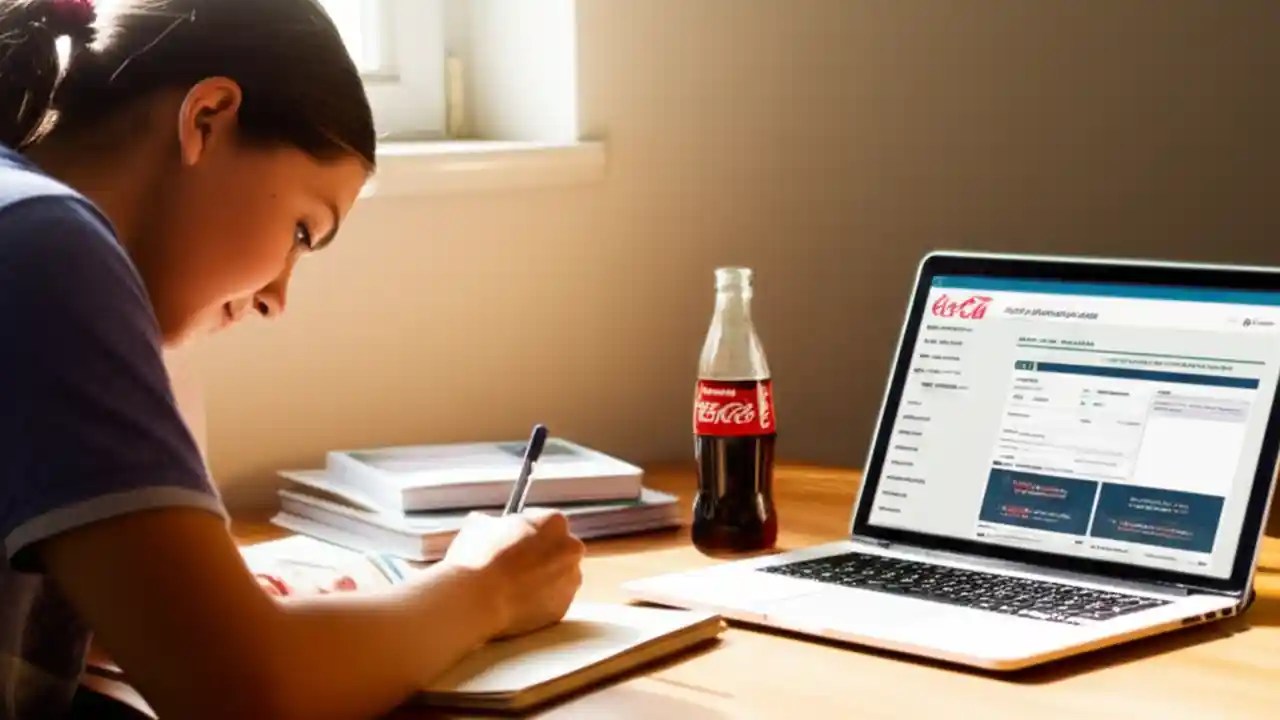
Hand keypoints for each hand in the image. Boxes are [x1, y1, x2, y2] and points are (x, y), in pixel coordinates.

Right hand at [441, 509, 584, 637]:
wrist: (480, 599)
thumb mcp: (477, 525)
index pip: (545, 521)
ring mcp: (570, 580)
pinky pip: (551, 601)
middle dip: (540, 554)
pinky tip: (516, 602)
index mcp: (554, 522)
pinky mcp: (563, 608)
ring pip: (558, 576)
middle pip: (558, 549)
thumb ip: (490, 522)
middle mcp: (570, 549)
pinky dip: (539, 601)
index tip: (514, 538)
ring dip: (541, 579)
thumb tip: (486, 524)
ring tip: (513, 586)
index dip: (527, 530)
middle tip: (514, 563)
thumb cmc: (479, 557)